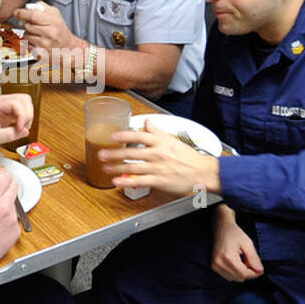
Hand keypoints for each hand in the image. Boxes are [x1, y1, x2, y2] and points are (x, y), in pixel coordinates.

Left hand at [0, 94, 32, 146]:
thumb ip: (9, 135)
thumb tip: (24, 131)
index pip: (16, 103)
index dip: (22, 116)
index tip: (19, 128)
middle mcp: (1, 102)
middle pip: (24, 99)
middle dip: (27, 115)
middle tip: (21, 128)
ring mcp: (5, 105)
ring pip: (25, 102)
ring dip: (27, 116)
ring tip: (20, 127)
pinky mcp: (7, 110)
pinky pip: (21, 109)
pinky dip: (24, 118)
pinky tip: (17, 127)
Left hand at [13, 1, 79, 54]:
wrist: (68, 48)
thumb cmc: (61, 31)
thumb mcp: (56, 14)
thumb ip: (42, 7)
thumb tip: (29, 6)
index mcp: (53, 21)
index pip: (33, 15)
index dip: (22, 13)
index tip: (16, 12)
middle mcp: (49, 33)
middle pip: (27, 25)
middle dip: (26, 23)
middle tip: (31, 24)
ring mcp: (44, 44)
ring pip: (26, 35)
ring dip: (28, 33)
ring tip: (38, 33)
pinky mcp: (40, 52)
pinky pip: (27, 44)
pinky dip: (30, 42)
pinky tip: (38, 41)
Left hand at [99, 120, 218, 195]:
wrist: (202, 172)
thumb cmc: (188, 157)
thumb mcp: (172, 140)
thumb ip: (157, 132)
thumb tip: (147, 122)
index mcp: (160, 142)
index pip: (138, 136)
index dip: (123, 136)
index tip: (111, 136)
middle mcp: (157, 153)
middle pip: (131, 153)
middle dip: (113, 154)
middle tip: (101, 154)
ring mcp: (157, 168)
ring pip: (132, 167)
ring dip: (116, 167)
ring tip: (105, 167)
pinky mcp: (159, 180)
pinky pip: (139, 181)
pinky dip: (126, 181)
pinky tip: (117, 181)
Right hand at [210, 206, 263, 282]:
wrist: (220, 227)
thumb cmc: (234, 233)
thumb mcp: (247, 243)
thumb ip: (254, 258)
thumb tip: (260, 270)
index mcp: (228, 256)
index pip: (244, 274)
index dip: (254, 274)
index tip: (260, 270)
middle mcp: (219, 263)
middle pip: (239, 278)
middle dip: (248, 273)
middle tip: (252, 263)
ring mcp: (215, 265)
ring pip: (234, 278)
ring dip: (242, 273)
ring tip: (243, 261)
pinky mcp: (214, 267)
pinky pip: (228, 276)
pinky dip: (235, 272)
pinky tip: (237, 263)